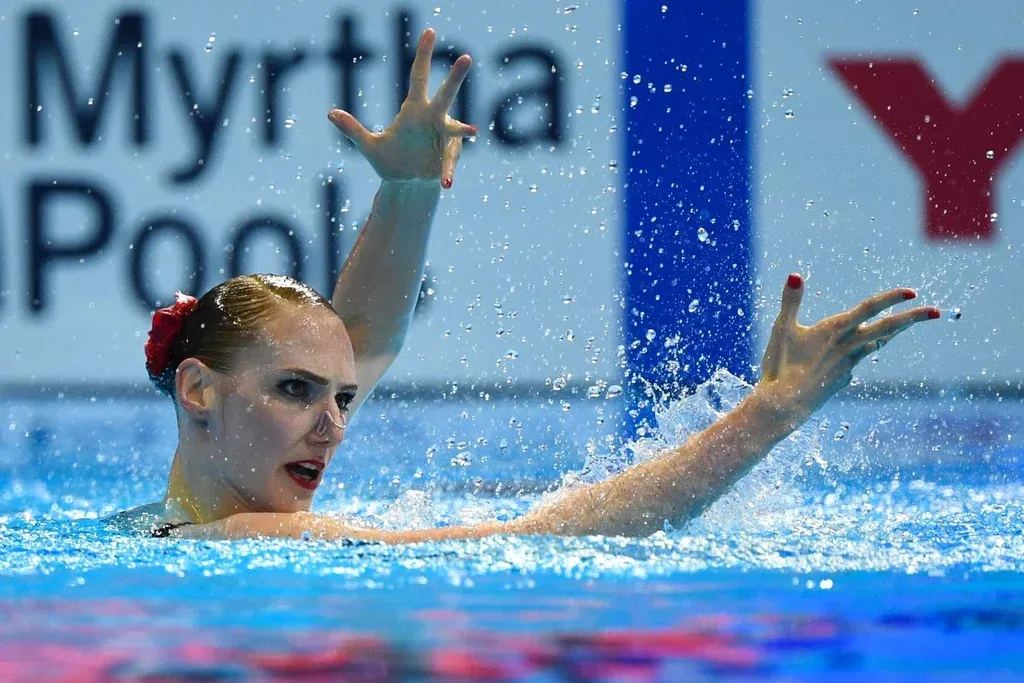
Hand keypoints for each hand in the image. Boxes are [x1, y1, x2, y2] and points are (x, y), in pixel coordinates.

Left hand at [327, 28, 475, 188]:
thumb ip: (353, 130)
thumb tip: (330, 113)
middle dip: (455, 78)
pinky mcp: (447, 158)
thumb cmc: (390, 161)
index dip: (423, 54)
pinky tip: (446, 184)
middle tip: (466, 57)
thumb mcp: (369, 147)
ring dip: (463, 129)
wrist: (407, 184)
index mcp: (414, 110)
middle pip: (445, 94)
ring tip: (472, 131)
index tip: (430, 32)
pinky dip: (448, 173)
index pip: (418, 76)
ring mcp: (443, 139)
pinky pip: (449, 163)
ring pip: (456, 129)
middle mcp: (433, 119)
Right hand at [754, 273, 940, 425]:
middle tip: (937, 312)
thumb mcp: (782, 330)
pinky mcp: (843, 378)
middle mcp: (848, 346)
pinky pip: (857, 361)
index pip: (869, 308)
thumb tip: (795, 275)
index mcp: (835, 330)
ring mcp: (848, 364)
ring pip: (876, 344)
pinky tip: (857, 354)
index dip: (891, 298)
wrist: (785, 405)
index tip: (912, 292)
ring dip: (892, 333)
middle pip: (887, 328)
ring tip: (904, 326)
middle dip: (913, 318)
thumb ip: (790, 301)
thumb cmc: (780, 367)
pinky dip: (861, 353)